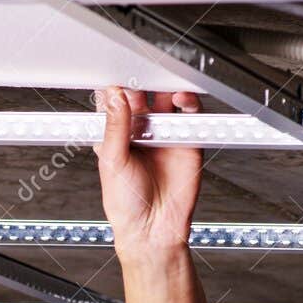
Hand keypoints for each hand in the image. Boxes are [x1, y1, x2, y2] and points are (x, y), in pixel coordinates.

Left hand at [95, 87, 203, 254]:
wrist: (153, 229)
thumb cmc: (126, 204)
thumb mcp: (113, 162)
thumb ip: (115, 127)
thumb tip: (114, 96)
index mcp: (116, 134)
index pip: (115, 101)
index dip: (115, 86)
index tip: (116, 73)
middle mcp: (140, 131)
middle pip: (142, 94)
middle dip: (141, 81)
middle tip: (141, 73)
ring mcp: (163, 133)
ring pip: (165, 99)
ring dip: (164, 87)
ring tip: (161, 86)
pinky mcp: (186, 139)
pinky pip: (189, 114)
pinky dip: (187, 101)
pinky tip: (180, 98)